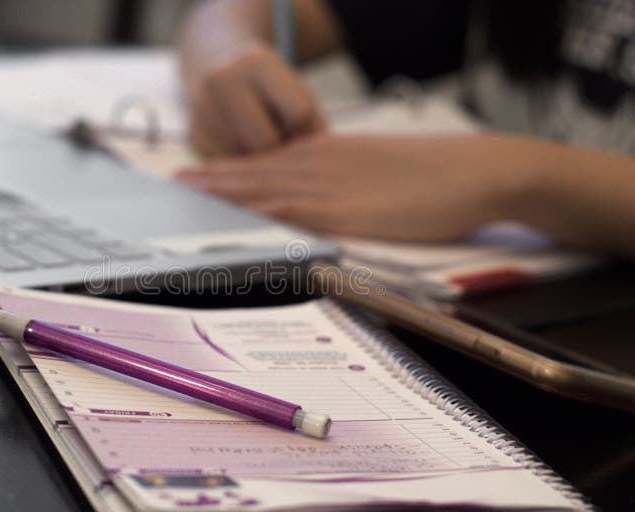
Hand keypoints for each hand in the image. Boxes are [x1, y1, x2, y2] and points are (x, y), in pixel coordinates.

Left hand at [177, 133, 531, 240]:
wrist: (477, 172)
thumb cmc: (437, 174)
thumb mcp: (380, 170)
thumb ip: (346, 180)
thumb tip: (324, 196)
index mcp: (329, 153)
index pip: (267, 160)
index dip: (230, 168)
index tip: (200, 172)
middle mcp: (321, 164)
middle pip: (255, 170)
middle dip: (212, 178)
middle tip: (174, 182)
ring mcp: (330, 185)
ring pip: (263, 186)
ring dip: (221, 191)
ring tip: (185, 193)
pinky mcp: (345, 211)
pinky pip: (289, 211)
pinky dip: (254, 212)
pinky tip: (230, 217)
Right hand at [185, 41, 324, 156]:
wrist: (218, 63)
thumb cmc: (269, 85)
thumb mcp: (295, 88)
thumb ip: (310, 122)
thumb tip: (306, 163)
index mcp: (258, 63)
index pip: (298, 114)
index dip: (308, 130)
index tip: (307, 133)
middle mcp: (223, 81)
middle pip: (266, 142)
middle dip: (281, 150)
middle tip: (285, 145)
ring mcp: (202, 109)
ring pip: (245, 161)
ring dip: (260, 161)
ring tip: (263, 141)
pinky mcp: (193, 136)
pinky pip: (229, 167)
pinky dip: (241, 165)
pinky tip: (244, 146)